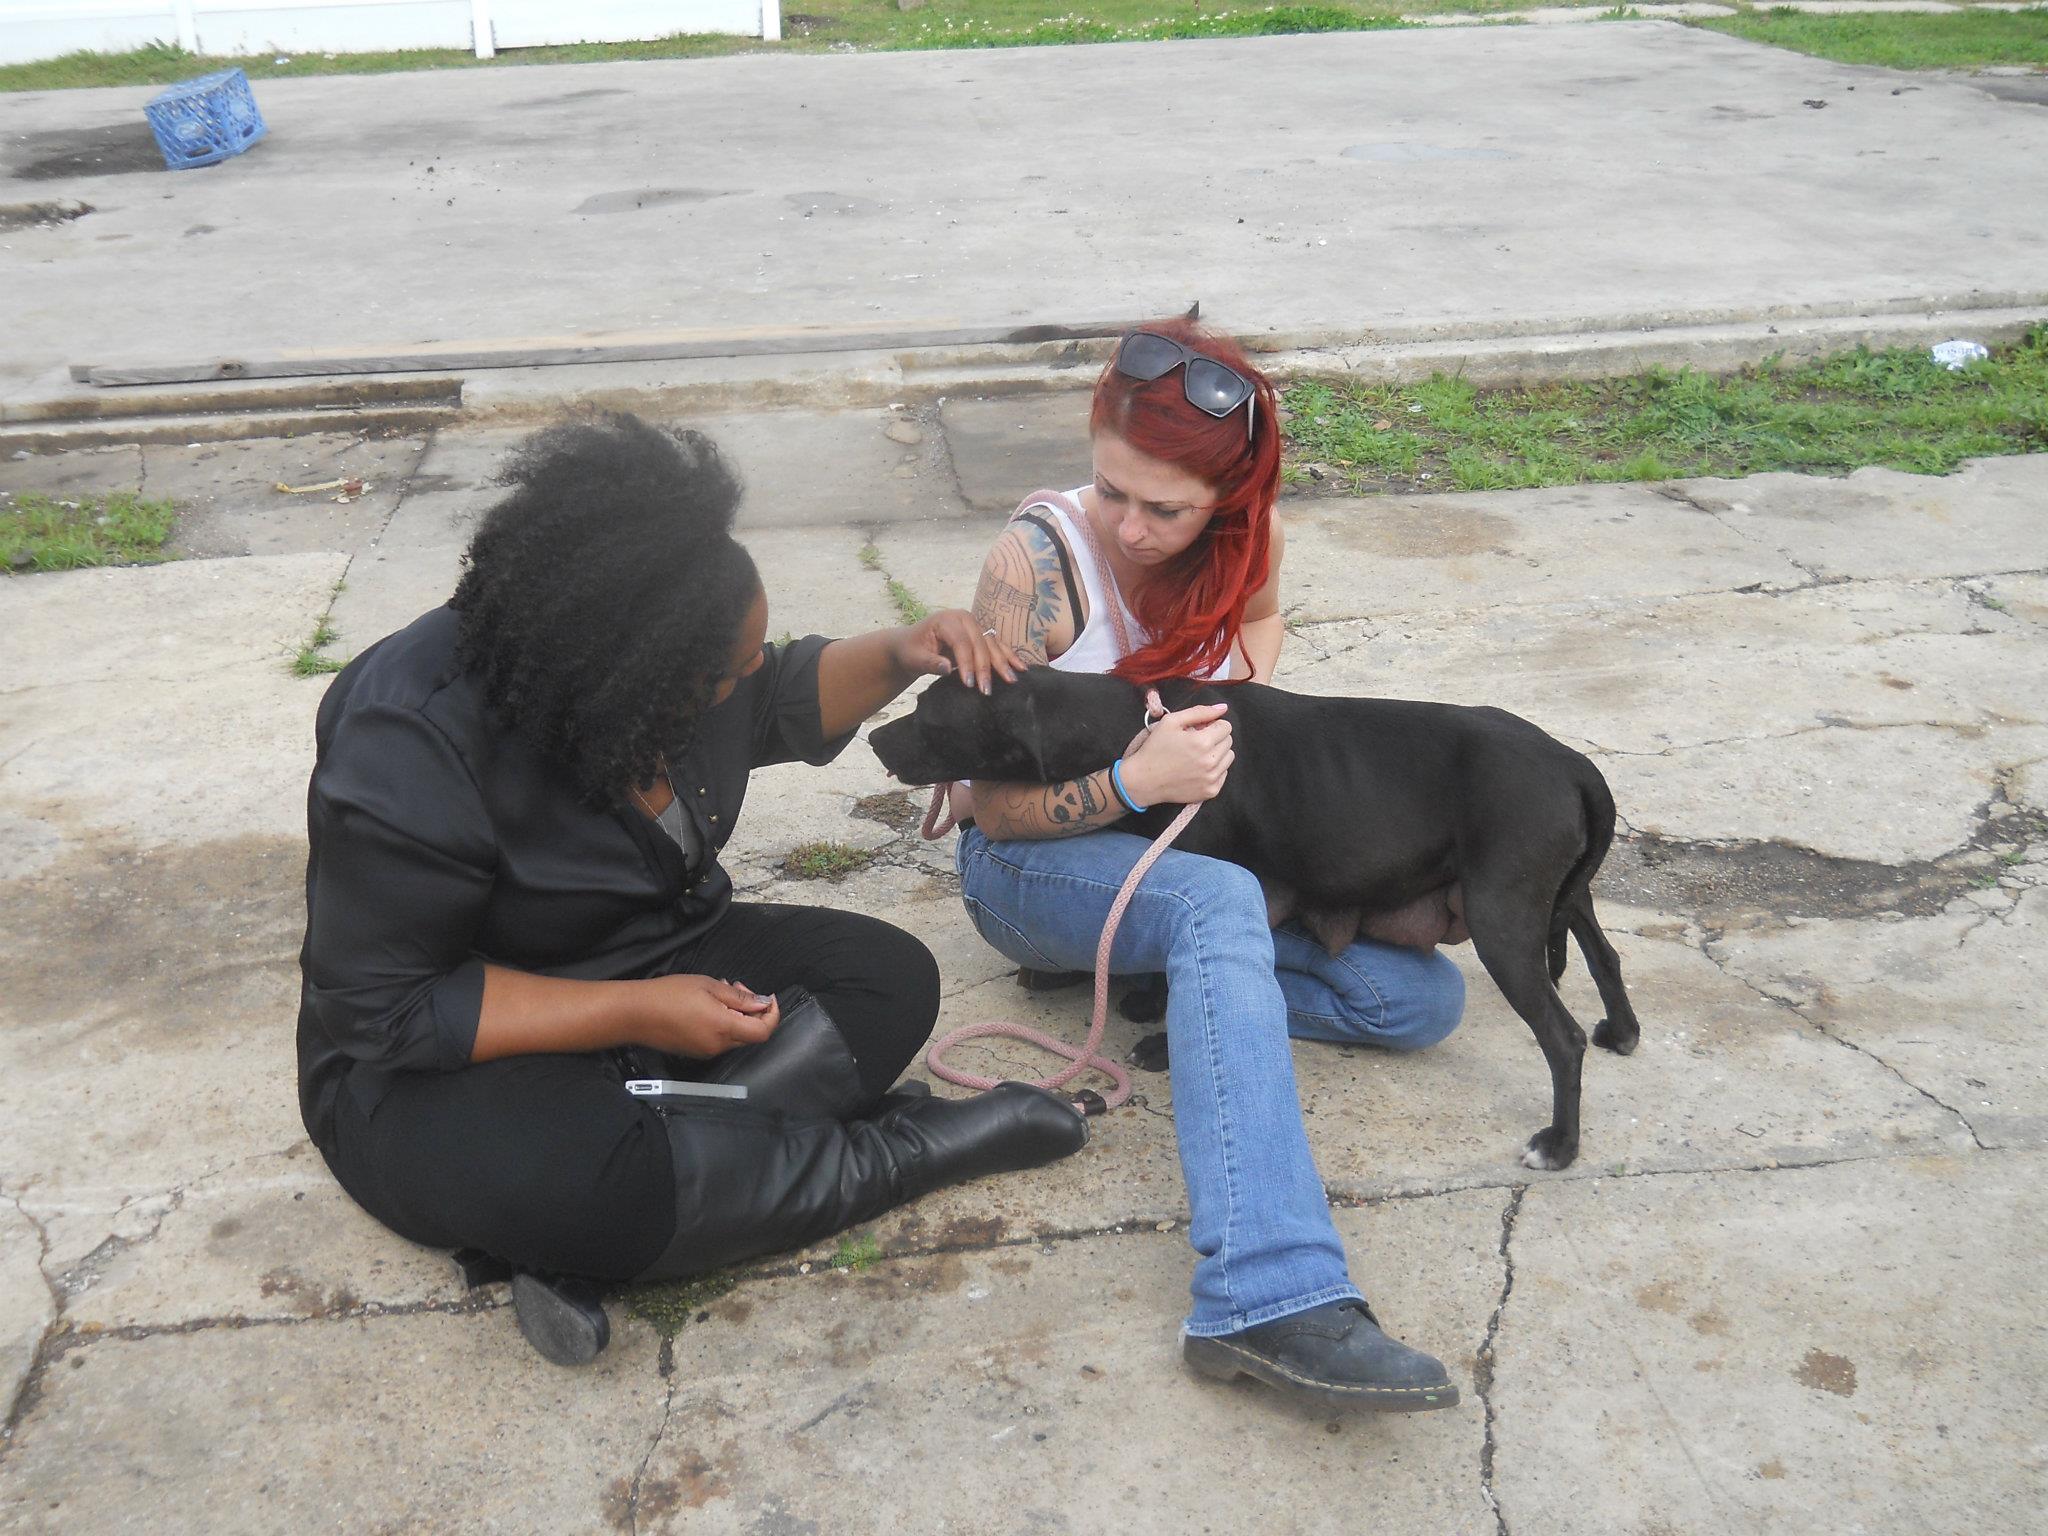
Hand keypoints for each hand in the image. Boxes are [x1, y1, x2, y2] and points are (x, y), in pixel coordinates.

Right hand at [634, 975, 780, 1057]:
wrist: (634, 1013)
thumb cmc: (667, 995)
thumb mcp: (709, 986)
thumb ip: (740, 997)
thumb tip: (762, 1004)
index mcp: (724, 1028)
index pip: (763, 1031)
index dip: (772, 1015)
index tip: (768, 998)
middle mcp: (718, 1046)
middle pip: (751, 1034)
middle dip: (753, 1011)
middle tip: (738, 987)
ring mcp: (706, 1052)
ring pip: (736, 1036)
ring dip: (737, 1015)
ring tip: (720, 992)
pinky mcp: (696, 1052)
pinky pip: (720, 1039)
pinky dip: (724, 1023)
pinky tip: (709, 1006)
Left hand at [891, 608, 1024, 695]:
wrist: (911, 644)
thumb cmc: (911, 650)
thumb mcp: (914, 658)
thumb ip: (930, 663)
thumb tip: (947, 668)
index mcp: (947, 620)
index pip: (961, 642)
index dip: (967, 663)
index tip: (970, 684)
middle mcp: (964, 618)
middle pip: (980, 643)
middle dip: (986, 668)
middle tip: (988, 690)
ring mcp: (975, 625)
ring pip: (992, 644)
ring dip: (1003, 662)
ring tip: (1012, 680)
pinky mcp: (981, 634)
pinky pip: (997, 645)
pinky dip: (1008, 656)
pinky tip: (1020, 667)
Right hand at [1120, 702, 1232, 806]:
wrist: (1144, 780)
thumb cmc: (1155, 749)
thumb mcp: (1171, 722)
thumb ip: (1199, 711)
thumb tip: (1223, 708)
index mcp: (1202, 742)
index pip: (1226, 727)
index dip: (1212, 725)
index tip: (1200, 729)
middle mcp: (1210, 761)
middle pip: (1228, 741)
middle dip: (1215, 738)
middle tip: (1197, 742)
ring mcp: (1211, 778)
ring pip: (1229, 758)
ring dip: (1217, 753)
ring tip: (1198, 755)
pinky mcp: (1210, 791)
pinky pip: (1224, 774)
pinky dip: (1215, 769)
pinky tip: (1198, 769)